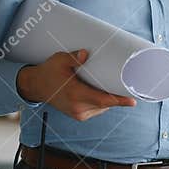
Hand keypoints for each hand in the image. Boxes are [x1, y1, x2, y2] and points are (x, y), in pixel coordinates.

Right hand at [15, 49, 135, 120]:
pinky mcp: (78, 115)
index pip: (103, 100)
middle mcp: (78, 107)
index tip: (133, 101)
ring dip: (108, 98)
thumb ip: (73, 58)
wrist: (36, 86)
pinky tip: (101, 91)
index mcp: (75, 94)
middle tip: (128, 84)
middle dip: (117, 95)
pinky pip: (96, 109)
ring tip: (111, 84)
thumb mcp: (60, 60)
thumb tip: (85, 53)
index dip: (119, 101)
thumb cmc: (49, 71)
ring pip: (102, 107)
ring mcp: (78, 113)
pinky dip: (101, 102)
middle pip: (105, 104)